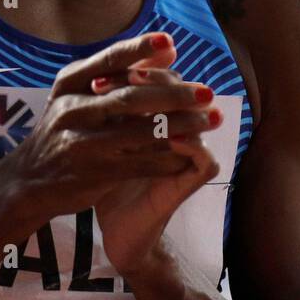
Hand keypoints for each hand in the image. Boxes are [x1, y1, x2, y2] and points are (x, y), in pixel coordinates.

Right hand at [4, 32, 213, 220]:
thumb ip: (120, 72)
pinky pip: (140, 164)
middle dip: (175, 94)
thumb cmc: (64, 129)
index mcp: (68, 83)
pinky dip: (168, 158)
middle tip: (207, 92)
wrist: (28, 180)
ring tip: (210, 121)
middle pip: (132, 97)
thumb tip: (169, 49)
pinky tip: (190, 154)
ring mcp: (81, 143)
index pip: (109, 60)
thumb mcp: (80, 94)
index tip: (172, 43)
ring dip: (181, 126)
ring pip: (141, 132)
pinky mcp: (93, 173)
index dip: (141, 50)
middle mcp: (72, 110)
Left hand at [89, 63, 222, 275]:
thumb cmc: (106, 179)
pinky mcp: (194, 181)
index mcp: (157, 113)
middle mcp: (178, 128)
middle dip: (157, 79)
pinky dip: (193, 147)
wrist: (118, 227)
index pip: (157, 78)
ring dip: (176, 106)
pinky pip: (205, 159)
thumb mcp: (102, 143)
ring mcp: (189, 154)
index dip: (135, 72)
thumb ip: (106, 114)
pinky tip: (174, 138)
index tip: (100, 78)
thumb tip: (94, 76)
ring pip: (198, 119)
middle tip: (132, 77)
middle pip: (180, 90)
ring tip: (150, 101)